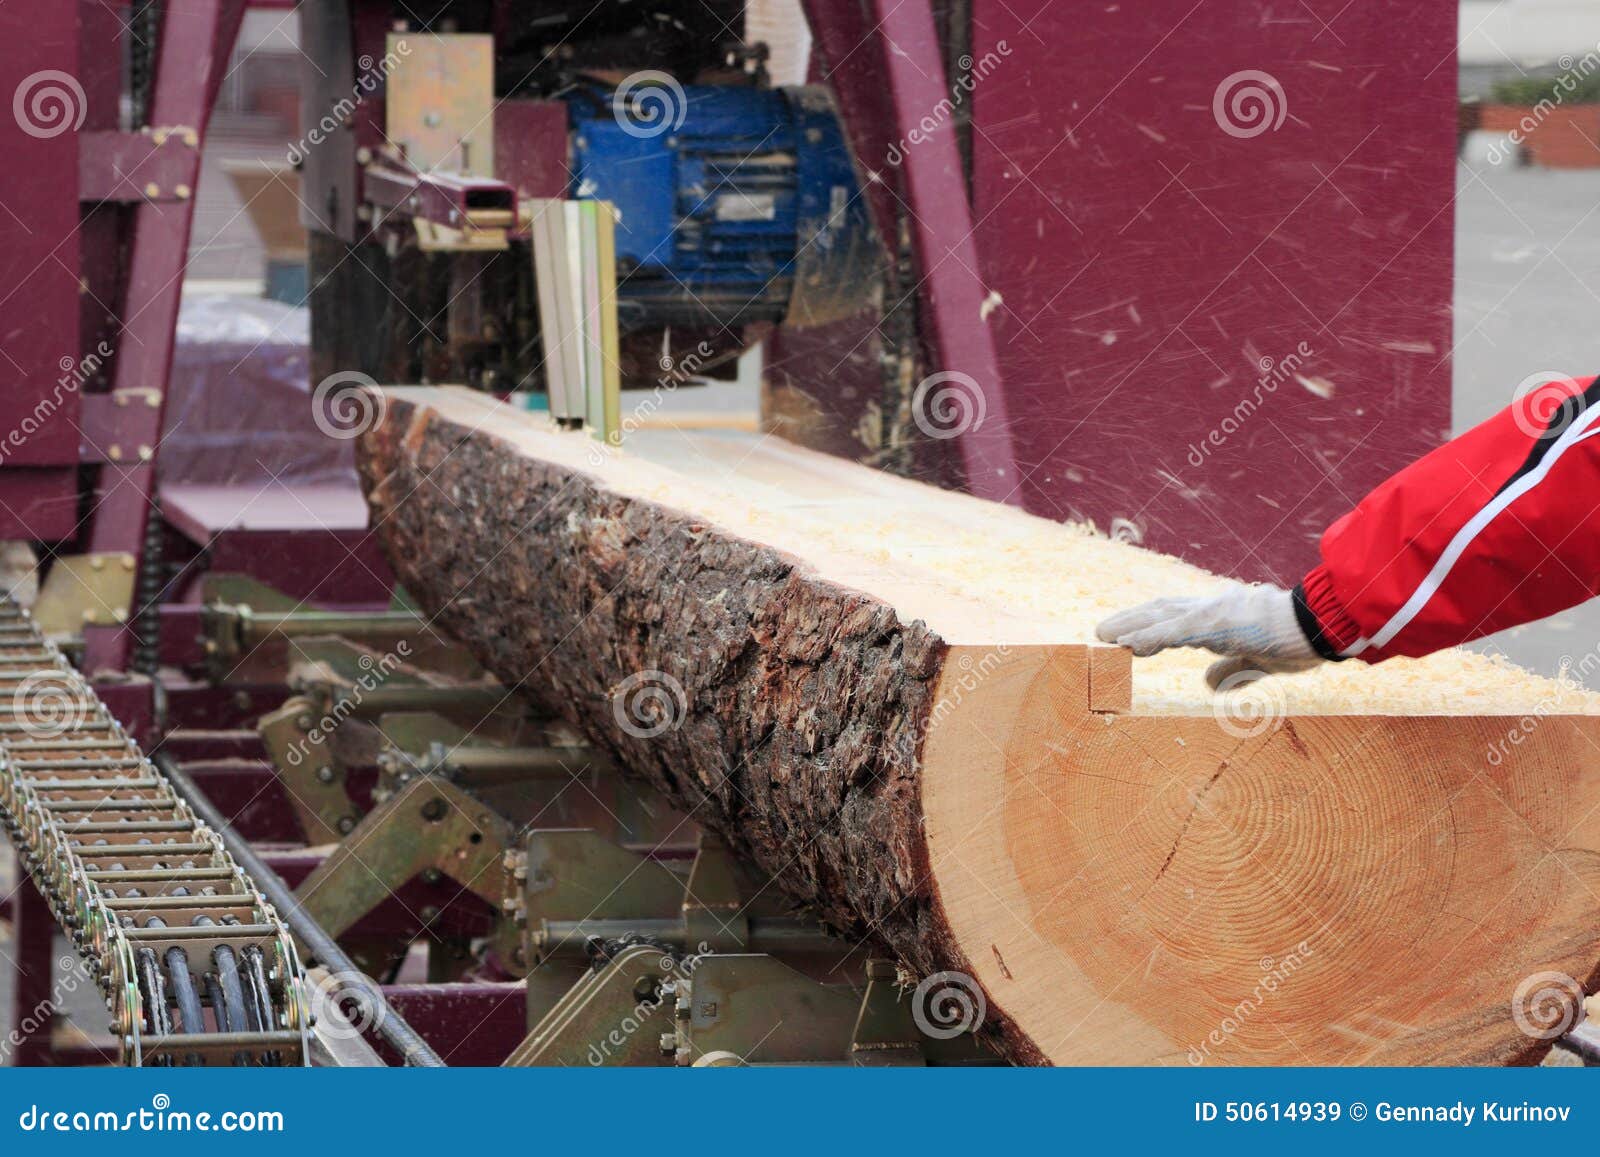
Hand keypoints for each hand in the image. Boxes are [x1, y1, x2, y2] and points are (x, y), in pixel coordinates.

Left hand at [1094, 583, 1321, 688]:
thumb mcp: (1256, 662)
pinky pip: (1173, 630)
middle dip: (1132, 620)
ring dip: (1131, 626)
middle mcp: (1212, 607)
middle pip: (1162, 610)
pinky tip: (1126, 644)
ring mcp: (1213, 612)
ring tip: (1104, 635)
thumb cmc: (1297, 641)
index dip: (1151, 624)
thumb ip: (1230, 670)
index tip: (1128, 636)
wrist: (1322, 626)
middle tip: (1103, 631)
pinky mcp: (1216, 621)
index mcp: (1222, 616)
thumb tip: (1206, 684)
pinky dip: (1147, 637)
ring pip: (1162, 616)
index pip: (1178, 616)